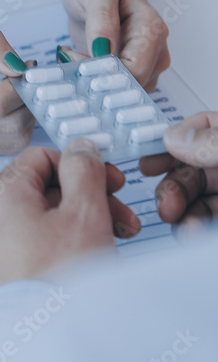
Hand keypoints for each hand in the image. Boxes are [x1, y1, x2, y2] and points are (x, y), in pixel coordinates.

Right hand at [0, 6, 35, 153]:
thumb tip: (19, 65)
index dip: (23, 86)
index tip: (26, 67)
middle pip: (7, 126)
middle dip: (29, 102)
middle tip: (27, 78)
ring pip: (6, 142)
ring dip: (24, 117)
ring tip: (16, 90)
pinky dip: (11, 128)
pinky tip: (4, 103)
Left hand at [0, 139, 140, 294]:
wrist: (37, 343)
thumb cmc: (55, 278)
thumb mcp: (83, 212)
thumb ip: (84, 171)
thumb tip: (79, 146)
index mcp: (2, 191)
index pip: (43, 157)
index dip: (81, 166)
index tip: (111, 182)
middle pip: (46, 189)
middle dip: (90, 199)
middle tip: (123, 217)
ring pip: (45, 218)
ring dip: (84, 222)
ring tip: (116, 242)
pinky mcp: (3, 272)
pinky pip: (37, 244)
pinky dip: (66, 245)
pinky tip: (92, 260)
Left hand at [62, 0, 169, 90]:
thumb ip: (101, 17)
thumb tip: (103, 51)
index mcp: (152, 29)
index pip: (135, 69)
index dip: (104, 73)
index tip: (72, 59)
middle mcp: (155, 51)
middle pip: (131, 86)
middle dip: (96, 81)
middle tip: (66, 63)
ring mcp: (145, 65)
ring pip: (123, 94)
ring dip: (92, 85)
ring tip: (69, 62)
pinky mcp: (129, 74)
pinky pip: (115, 92)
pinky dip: (93, 86)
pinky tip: (77, 68)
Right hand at [140, 112, 217, 233]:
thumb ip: (214, 143)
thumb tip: (174, 137)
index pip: (201, 128)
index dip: (172, 142)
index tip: (150, 160)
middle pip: (192, 168)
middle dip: (173, 186)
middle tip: (166, 203)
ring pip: (197, 199)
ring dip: (181, 212)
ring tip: (180, 224)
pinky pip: (208, 222)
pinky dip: (194, 228)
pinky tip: (191, 233)